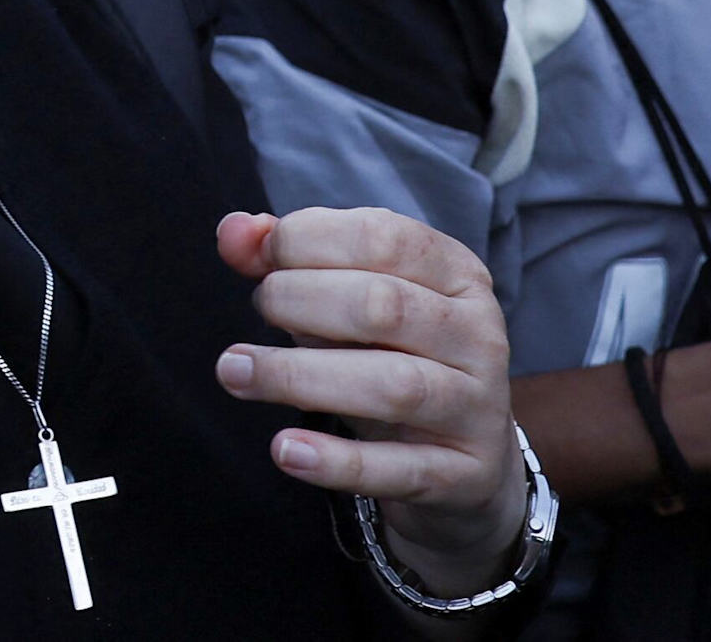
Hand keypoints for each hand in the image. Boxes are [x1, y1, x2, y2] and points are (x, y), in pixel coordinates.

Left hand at [213, 209, 525, 594]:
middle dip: (299, 301)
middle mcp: (478, 334)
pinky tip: (285, 449)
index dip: (308, 240)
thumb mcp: (347, 300)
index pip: (384, 236)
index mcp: (456, 273)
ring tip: (235, 372)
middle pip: (383, 306)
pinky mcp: (464, 476)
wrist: (467, 464)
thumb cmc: (391, 357)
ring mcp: (477, 408)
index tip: (260, 261)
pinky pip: (400, 469)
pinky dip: (339, 462)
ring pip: (393, 385)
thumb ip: (286, 259)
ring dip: (300, 377)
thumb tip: (233, 233)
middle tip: (258, 311)